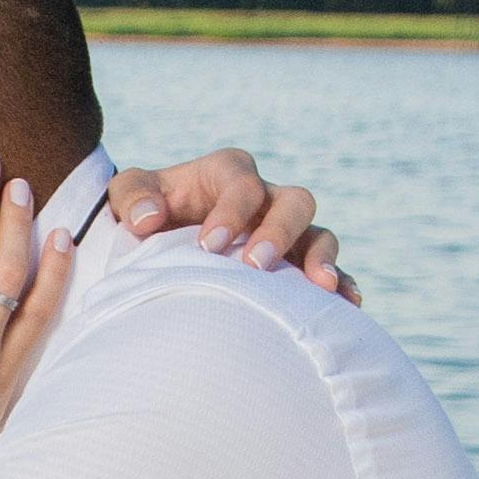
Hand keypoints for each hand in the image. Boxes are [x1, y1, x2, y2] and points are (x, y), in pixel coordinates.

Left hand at [111, 143, 352, 299]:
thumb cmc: (146, 210)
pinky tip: (347, 305)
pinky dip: (340, 284)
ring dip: (321, 259)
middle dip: (278, 233)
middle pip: (294, 202)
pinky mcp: (295, 261)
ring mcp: (285, 230)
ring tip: (320, 288)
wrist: (158, 235)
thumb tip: (149, 220)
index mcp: (228, 172)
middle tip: (255, 267)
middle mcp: (266, 197)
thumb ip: (133, 197)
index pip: (242, 184)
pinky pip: (327, 270)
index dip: (230, 213)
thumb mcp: (130, 194)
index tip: (208, 246)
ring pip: (318, 234)